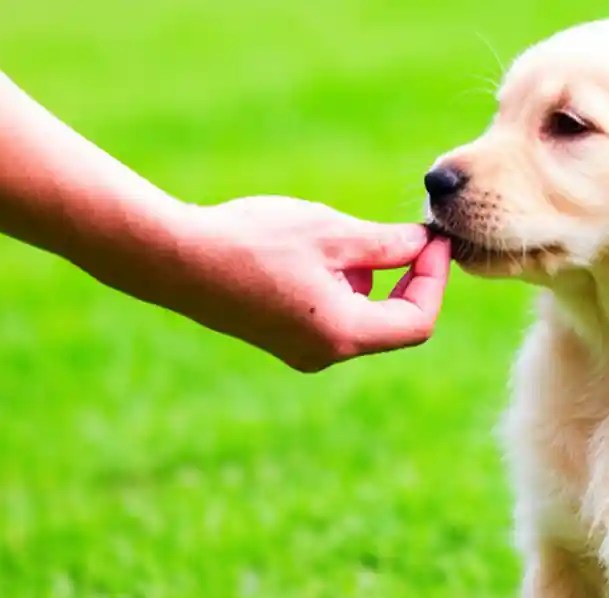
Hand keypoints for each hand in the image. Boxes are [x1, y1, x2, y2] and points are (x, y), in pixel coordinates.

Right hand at [96, 197, 450, 371]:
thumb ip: (386, 243)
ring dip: (375, 279)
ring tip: (358, 236)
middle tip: (414, 235)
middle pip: (394, 324)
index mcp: (343, 334)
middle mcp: (326, 353)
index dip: (434, 280)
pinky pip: (333, 318)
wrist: (174, 259)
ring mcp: (302, 350)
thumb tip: (424, 242)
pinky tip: (322, 250)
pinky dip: (345, 286)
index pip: (417, 322)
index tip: (433, 239)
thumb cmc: (252, 241)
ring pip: (363, 319)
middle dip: (410, 279)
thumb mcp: (331, 234)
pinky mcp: (282, 337)